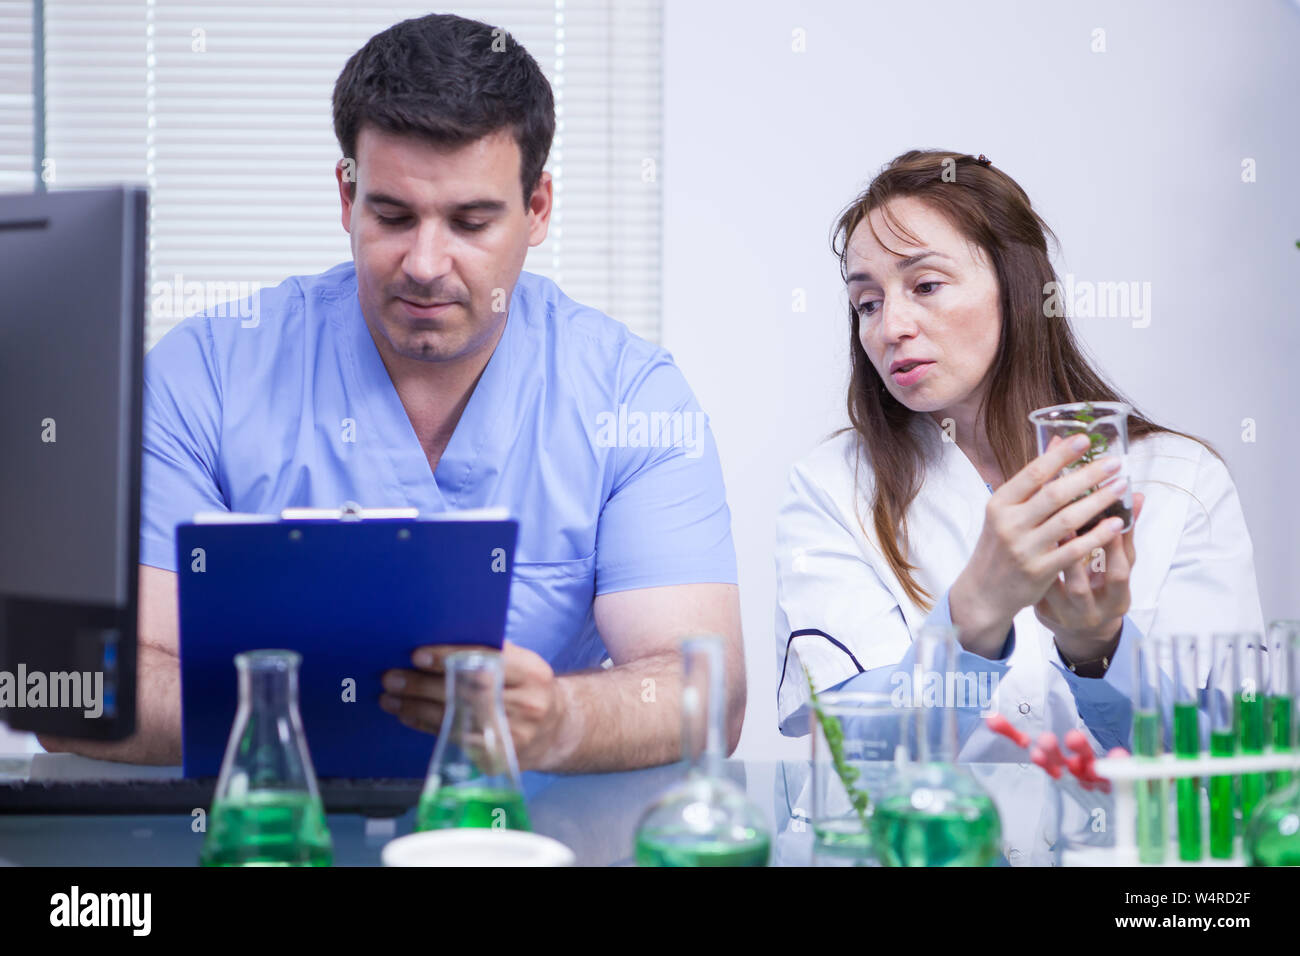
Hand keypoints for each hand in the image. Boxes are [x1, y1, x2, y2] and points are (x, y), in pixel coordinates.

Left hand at [380, 640, 566, 769]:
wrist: (556, 730)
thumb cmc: (528, 688)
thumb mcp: (522, 665)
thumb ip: (490, 653)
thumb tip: (436, 639)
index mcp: (532, 673)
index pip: (487, 662)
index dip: (451, 658)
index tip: (418, 655)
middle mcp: (527, 705)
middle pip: (467, 693)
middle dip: (424, 684)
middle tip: (392, 676)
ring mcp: (513, 736)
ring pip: (456, 719)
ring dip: (416, 707)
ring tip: (389, 696)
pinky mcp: (498, 758)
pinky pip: (454, 740)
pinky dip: (426, 726)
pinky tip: (406, 714)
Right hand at [950, 433, 1131, 656]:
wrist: (983, 592)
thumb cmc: (999, 546)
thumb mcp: (1006, 511)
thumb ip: (1032, 480)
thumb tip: (1056, 441)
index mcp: (1000, 503)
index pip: (1033, 473)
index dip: (1060, 455)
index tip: (1085, 439)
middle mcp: (1009, 523)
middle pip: (1054, 494)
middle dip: (1088, 476)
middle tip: (1115, 463)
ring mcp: (1024, 548)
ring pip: (1068, 520)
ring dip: (1099, 501)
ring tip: (1121, 487)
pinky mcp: (1039, 571)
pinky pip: (1074, 550)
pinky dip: (1097, 536)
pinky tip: (1116, 524)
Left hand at [1035, 491, 1144, 662]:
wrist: (1078, 626)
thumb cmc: (1100, 585)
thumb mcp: (1117, 566)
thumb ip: (1124, 535)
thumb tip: (1137, 496)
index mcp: (1117, 601)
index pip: (1118, 574)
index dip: (1115, 547)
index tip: (1109, 516)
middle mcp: (1092, 612)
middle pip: (1082, 585)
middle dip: (1081, 550)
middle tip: (1071, 518)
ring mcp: (1066, 616)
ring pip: (1057, 587)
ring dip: (1054, 557)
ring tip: (1052, 530)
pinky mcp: (1045, 614)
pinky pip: (1039, 588)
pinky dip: (1037, 563)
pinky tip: (1031, 542)